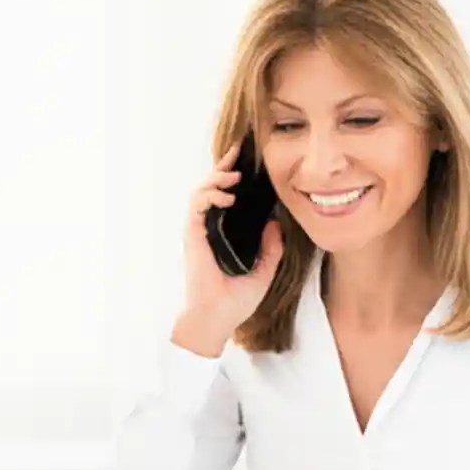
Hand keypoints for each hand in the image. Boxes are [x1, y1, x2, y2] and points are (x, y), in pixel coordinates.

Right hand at [173, 142, 284, 357]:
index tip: (246, 159)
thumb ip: (271, 248)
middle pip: (212, 187)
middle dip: (224, 166)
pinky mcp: (192, 236)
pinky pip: (196, 205)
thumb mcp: (264, 271)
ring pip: (201, 191)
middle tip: (239, 150)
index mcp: (223, 235)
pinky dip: (210, 195)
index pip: (226, 198)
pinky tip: (227, 196)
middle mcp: (209, 230)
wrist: (217, 319)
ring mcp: (199, 231)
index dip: (233, 176)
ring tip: (234, 176)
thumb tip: (276, 223)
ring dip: (217, 178)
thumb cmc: (235, 301)